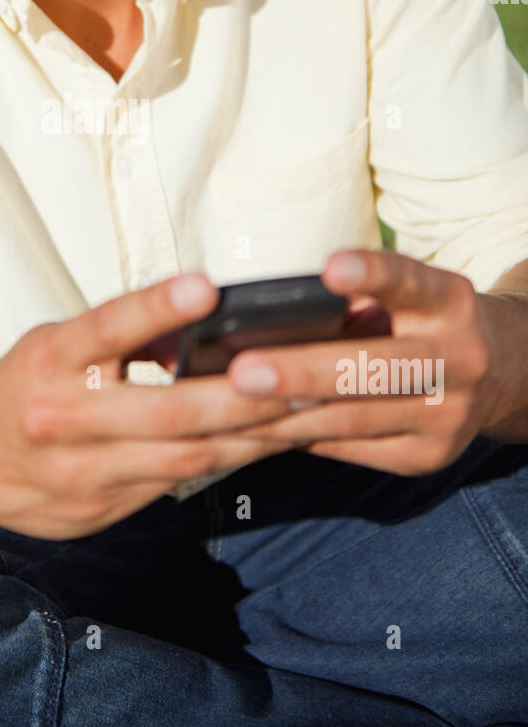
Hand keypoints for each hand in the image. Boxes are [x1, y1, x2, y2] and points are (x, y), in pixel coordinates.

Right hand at [0, 274, 302, 539]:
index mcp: (49, 361)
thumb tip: (205, 317)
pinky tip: (269, 444)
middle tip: (304, 374)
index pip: (105, 328)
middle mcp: (61, 417)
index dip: (155, 308)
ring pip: (183, 457)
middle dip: (242, 396)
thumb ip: (120, 338)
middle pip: (166, 410)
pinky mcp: (98, 510)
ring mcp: (80, 472)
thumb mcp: (57, 345)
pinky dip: (227, 461)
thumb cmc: (26, 386)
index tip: (205, 286)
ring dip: (252, 435)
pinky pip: (177, 486)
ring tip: (310, 411)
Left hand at [227, 248, 500, 475]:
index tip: (330, 270)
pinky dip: (299, 439)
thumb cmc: (415, 323)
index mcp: (449, 303)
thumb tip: (256, 321)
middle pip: (374, 367)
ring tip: (229, 411)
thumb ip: (349, 304)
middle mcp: (460, 358)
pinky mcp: (429, 456)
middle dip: (302, 371)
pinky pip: (351, 449)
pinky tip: (254, 434)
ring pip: (355, 418)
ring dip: (285, 416)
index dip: (371, 275)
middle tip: (241, 372)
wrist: (498, 376)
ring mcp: (449, 414)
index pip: (410, 282)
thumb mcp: (402, 299)